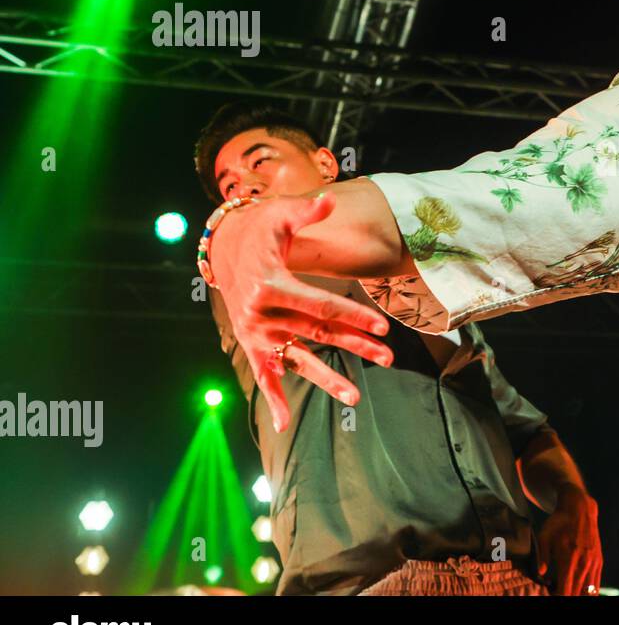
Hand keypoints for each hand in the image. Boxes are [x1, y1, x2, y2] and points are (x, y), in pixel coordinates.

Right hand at [209, 192, 392, 431]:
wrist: (222, 249)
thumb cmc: (259, 230)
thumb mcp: (279, 215)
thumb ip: (306, 211)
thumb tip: (328, 200)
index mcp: (272, 285)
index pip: (322, 306)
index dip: (354, 316)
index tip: (383, 327)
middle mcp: (263, 314)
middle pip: (318, 334)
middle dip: (357, 345)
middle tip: (390, 357)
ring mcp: (257, 333)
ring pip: (299, 359)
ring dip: (327, 379)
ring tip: (356, 397)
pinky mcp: (252, 344)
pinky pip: (264, 375)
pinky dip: (272, 398)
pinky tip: (284, 424)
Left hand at [536, 486, 601, 595]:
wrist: (580, 508)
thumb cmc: (559, 522)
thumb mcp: (545, 536)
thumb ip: (543, 556)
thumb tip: (541, 573)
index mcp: (568, 559)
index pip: (565, 589)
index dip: (559, 596)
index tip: (552, 594)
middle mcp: (583, 563)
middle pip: (576, 593)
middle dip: (567, 595)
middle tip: (558, 592)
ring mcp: (593, 563)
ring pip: (589, 592)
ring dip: (579, 595)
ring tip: (570, 591)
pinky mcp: (599, 561)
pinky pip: (597, 584)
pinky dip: (589, 592)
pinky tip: (581, 592)